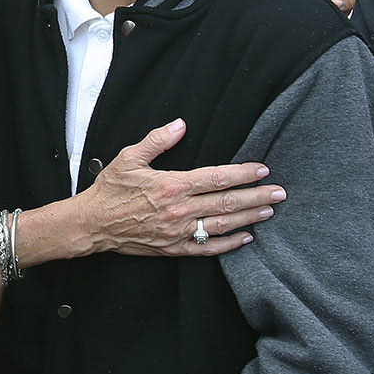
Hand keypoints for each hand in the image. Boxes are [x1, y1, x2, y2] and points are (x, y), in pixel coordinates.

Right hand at [62, 119, 280, 258]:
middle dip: (257, 196)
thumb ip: (157, 140)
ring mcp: (178, 231)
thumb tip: (180, 125)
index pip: (216, 178)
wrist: (92, 224)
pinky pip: (207, 248)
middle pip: (227, 202)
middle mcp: (179, 210)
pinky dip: (230, 244)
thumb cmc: (109, 190)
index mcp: (171, 185)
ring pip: (222, 224)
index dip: (243, 174)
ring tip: (270, 210)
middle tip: (280, 192)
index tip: (262, 170)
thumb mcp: (129, 158)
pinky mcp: (173, 248)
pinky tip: (246, 238)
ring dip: (249, 217)